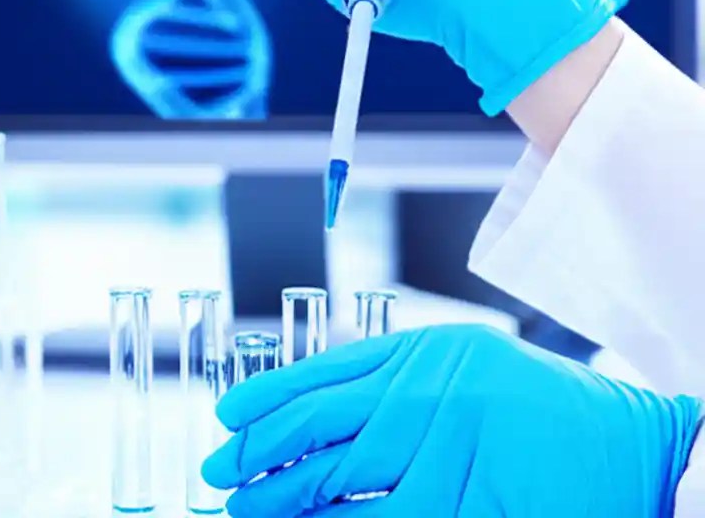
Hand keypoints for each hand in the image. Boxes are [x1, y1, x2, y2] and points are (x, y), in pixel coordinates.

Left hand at [202, 325, 700, 516]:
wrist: (635, 447)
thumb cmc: (541, 410)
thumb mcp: (461, 369)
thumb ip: (392, 383)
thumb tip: (308, 417)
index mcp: (423, 350)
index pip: (322, 373)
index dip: (266, 397)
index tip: (226, 418)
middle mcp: (429, 388)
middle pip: (318, 425)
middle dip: (257, 452)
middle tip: (217, 473)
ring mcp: (450, 442)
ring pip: (341, 477)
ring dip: (284, 497)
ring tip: (244, 509)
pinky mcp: (472, 495)